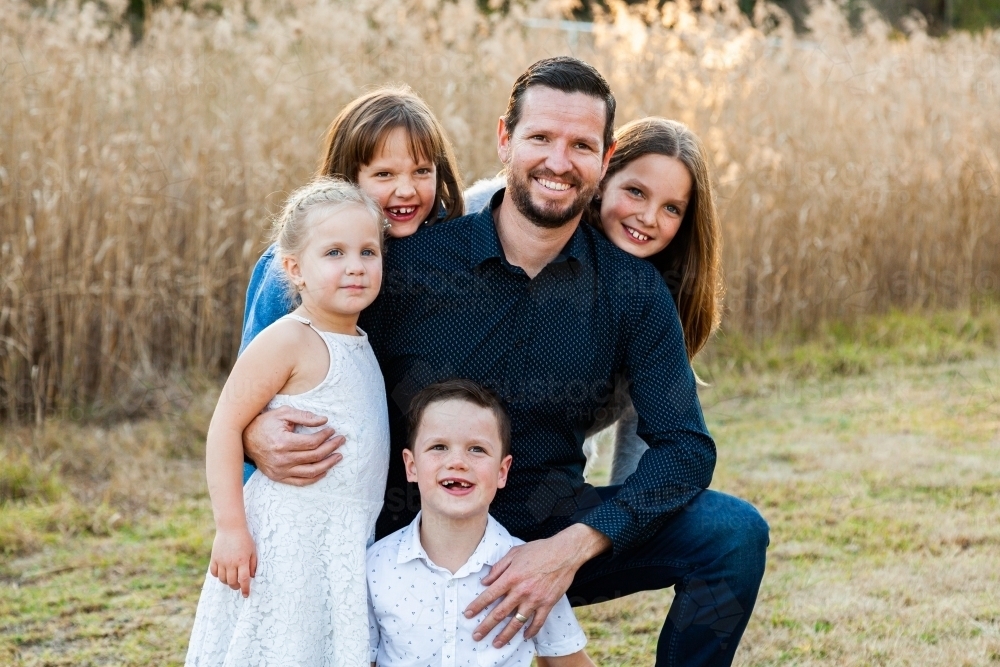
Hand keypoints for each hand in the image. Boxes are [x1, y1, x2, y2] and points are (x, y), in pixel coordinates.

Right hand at [210, 528, 257, 596]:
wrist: (231, 528)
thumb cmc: (244, 539)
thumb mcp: (253, 550)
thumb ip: (253, 564)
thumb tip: (252, 577)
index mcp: (242, 561)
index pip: (244, 579)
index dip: (245, 589)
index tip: (246, 595)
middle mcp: (231, 563)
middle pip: (232, 582)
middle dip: (236, 587)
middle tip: (239, 585)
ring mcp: (221, 561)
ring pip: (223, 579)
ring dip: (228, 582)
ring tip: (232, 579)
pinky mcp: (214, 558)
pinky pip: (214, 573)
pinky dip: (218, 576)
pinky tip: (223, 573)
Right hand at [243, 406, 344, 485]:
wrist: (244, 439)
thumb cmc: (265, 423)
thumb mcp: (283, 413)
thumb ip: (304, 416)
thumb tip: (324, 420)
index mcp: (283, 442)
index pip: (312, 442)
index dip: (325, 436)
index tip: (332, 430)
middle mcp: (282, 459)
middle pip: (314, 456)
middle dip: (331, 448)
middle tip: (341, 441)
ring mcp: (280, 470)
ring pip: (311, 472)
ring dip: (328, 464)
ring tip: (338, 456)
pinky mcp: (278, 477)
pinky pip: (301, 482)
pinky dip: (315, 477)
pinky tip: (325, 470)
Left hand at [464, 524, 610, 646]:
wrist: (564, 552)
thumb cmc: (539, 550)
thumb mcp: (514, 553)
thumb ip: (498, 568)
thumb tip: (485, 581)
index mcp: (511, 577)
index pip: (489, 595)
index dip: (477, 606)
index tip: (468, 614)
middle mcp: (521, 591)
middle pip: (499, 613)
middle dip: (486, 626)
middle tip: (476, 636)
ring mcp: (535, 599)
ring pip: (517, 622)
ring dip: (505, 635)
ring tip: (496, 643)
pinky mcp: (548, 604)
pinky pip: (538, 622)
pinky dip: (531, 631)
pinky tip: (525, 637)